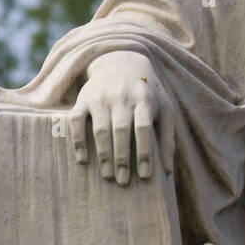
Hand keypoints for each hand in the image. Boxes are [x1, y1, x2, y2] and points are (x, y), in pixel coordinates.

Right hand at [69, 50, 175, 184]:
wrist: (121, 62)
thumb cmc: (147, 94)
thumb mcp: (164, 109)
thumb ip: (167, 138)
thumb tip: (167, 171)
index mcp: (144, 99)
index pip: (144, 128)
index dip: (144, 152)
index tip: (146, 175)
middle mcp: (122, 97)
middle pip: (121, 130)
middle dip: (122, 158)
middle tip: (123, 181)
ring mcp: (100, 97)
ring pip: (100, 129)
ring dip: (103, 154)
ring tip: (107, 177)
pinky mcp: (83, 99)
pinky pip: (76, 121)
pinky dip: (78, 141)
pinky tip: (82, 160)